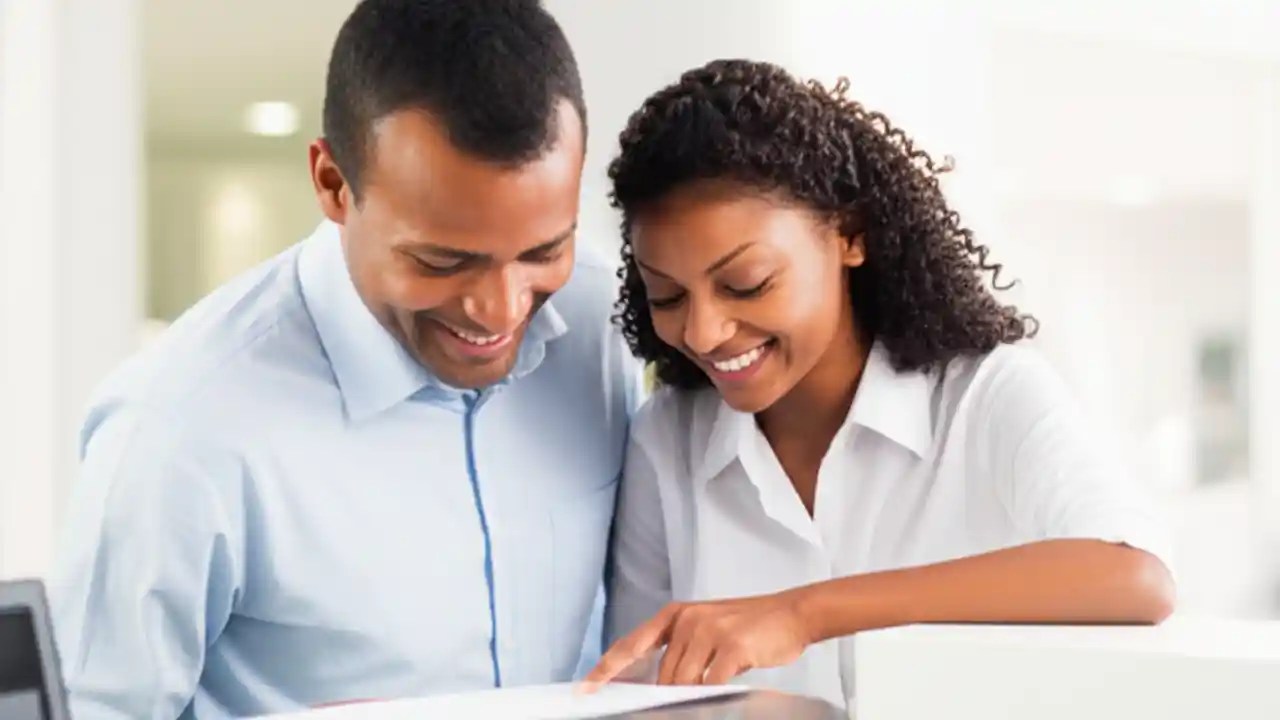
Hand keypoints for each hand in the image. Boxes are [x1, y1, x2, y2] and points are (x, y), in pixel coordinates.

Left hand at [582, 592, 812, 689]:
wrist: (792, 614)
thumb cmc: (750, 626)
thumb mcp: (707, 629)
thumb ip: (680, 650)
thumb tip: (656, 685)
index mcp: (676, 614)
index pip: (631, 644)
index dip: (607, 668)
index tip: (586, 688)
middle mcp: (688, 619)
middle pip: (664, 676)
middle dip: (670, 695)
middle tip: (684, 698)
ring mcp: (709, 631)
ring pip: (685, 683)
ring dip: (695, 694)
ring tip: (717, 682)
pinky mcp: (732, 647)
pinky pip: (711, 684)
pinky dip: (713, 694)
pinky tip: (722, 691)